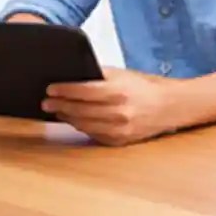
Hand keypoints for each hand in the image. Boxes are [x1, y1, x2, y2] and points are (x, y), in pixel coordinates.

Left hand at [42, 67, 176, 145]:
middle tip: (46, 102)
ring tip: (57, 111)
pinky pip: (94, 134)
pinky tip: (74, 121)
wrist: (170, 107)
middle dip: (60, 105)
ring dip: (68, 118)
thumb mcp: (122, 74)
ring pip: (84, 125)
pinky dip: (82, 127)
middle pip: (80, 110)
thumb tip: (72, 76)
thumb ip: (98, 75)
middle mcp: (118, 112)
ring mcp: (119, 129)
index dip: (64, 90)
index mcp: (118, 91)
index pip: (83, 91)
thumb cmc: (144, 87)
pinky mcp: (120, 140)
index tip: (50, 89)